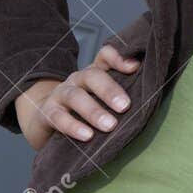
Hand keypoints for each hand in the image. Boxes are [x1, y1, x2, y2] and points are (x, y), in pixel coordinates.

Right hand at [15, 43, 140, 151]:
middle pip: (92, 76)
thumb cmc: (82, 112)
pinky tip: (87, 136)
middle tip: (125, 106)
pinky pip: (58, 117)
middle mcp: (77, 80)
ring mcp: (60, 95)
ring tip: (109, 125)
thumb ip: (121, 98)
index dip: (118, 57)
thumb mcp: (101, 101)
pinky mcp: (46, 113)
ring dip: (93, 111)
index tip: (135, 67)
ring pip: (75, 96)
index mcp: (93, 74)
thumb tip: (149, 101)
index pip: (105, 56)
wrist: (43, 121)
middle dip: (109, 90)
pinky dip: (73, 126)